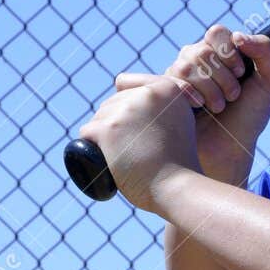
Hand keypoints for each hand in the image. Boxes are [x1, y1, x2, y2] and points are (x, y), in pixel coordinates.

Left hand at [77, 77, 200, 211]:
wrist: (176, 186)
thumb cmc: (179, 163)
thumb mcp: (182, 121)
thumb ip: (166, 106)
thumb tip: (135, 94)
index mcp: (167, 87)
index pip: (126, 83)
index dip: (125, 104)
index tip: (136, 127)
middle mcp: (146, 93)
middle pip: (112, 102)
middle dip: (116, 123)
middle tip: (133, 148)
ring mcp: (125, 109)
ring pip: (99, 117)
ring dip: (104, 136)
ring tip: (124, 156)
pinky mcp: (108, 128)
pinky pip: (87, 132)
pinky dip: (92, 146)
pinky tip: (105, 158)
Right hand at [115, 28, 269, 182]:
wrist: (230, 149)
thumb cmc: (250, 116)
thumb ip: (265, 51)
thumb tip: (238, 36)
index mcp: (221, 52)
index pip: (217, 32)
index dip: (228, 50)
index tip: (241, 72)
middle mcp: (198, 60)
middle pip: (201, 49)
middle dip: (222, 76)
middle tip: (232, 97)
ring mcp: (180, 75)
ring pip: (185, 64)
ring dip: (208, 88)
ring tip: (218, 107)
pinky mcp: (166, 92)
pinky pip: (171, 80)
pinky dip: (191, 94)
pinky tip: (198, 108)